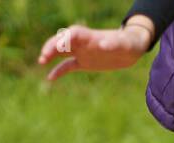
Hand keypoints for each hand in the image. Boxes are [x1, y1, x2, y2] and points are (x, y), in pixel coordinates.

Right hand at [37, 20, 153, 81]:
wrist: (131, 50)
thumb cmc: (128, 43)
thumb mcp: (123, 44)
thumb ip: (112, 43)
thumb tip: (102, 44)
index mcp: (90, 35)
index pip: (72, 34)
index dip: (63, 39)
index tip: (58, 47)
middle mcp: (82, 42)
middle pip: (62, 41)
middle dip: (51, 47)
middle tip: (43, 57)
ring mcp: (81, 52)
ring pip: (61, 52)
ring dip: (50, 55)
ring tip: (41, 62)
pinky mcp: (83, 63)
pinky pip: (68, 66)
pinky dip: (59, 71)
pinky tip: (50, 78)